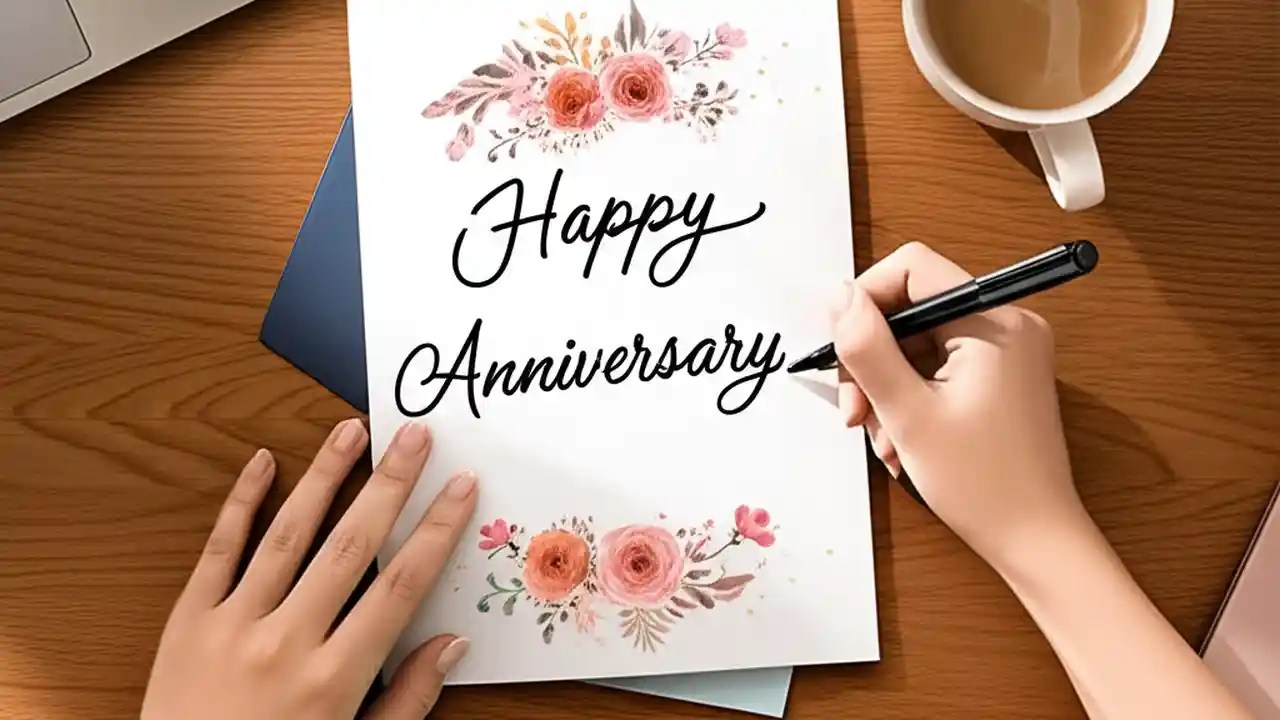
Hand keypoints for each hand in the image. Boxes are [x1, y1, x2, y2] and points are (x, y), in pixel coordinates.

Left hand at [142, 420, 477, 719]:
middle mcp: (286, 643)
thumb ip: (407, 700)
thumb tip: (452, 645)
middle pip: (352, 545)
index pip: (401, 585)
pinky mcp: (188, 621)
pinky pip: (219, 549)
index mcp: (334, 679)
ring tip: (352, 430)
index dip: (436, 530)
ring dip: (325, 475)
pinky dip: (241, 501)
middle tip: (414, 436)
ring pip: (288, 534)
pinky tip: (264, 461)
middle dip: (390, 484)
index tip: (460, 488)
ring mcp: (232, 626)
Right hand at [830, 243, 1085, 564]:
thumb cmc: (985, 485)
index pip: (912, 268)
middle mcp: (1007, 324)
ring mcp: (1007, 351)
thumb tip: (838, 297)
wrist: (1036, 540)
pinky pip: (937, 367)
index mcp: (994, 322)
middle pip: (911, 310)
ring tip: (885, 439)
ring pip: (917, 344)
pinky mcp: (1001, 376)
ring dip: (887, 389)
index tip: (843, 348)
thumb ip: (867, 348)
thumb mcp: (907, 412)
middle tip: (856, 411)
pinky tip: (904, 440)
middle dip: (872, 360)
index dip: (866, 300)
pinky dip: (911, 398)